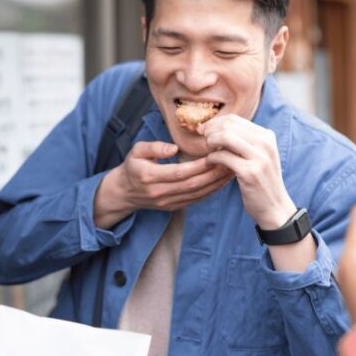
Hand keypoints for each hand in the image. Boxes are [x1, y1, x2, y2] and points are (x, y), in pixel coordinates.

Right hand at [94, 141, 232, 227]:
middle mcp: (160, 192)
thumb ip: (154, 147)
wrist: (124, 192)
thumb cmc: (132, 167)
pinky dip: (210, 191)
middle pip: (192, 184)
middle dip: (213, 174)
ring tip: (231, 170)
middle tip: (230, 161)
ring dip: (216, 183)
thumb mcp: (136, 151)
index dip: (198, 166)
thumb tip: (174, 148)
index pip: (179, 172)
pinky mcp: (174, 207)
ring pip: (197, 194)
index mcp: (150, 176)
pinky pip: (196, 200)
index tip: (214, 155)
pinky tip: (221, 181)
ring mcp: (168, 202)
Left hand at [199, 114, 294, 228]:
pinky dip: (212, 158)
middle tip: (203, 141)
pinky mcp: (250, 172)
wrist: (274, 207)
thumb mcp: (258, 155)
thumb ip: (243, 140)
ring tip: (208, 152)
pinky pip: (223, 156)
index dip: (214, 123)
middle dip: (210, 131)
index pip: (234, 119)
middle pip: (228, 125)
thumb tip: (214, 126)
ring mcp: (259, 157)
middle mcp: (265, 143)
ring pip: (225, 136)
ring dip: (210, 143)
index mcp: (267, 136)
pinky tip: (211, 163)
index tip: (204, 131)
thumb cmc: (260, 180)